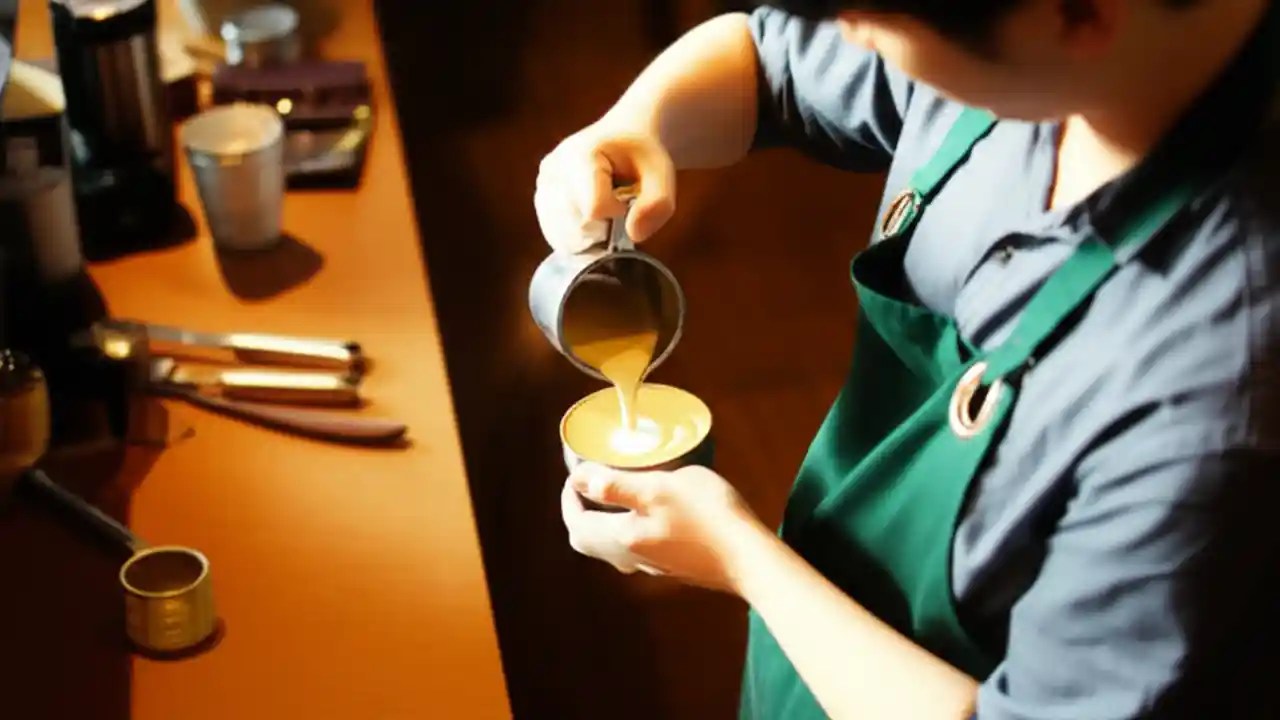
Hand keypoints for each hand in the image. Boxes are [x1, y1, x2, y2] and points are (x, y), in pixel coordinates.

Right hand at [534, 122, 676, 253]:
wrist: (622, 135)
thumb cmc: (641, 154)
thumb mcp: (662, 172)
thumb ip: (658, 204)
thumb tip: (635, 234)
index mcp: (580, 157)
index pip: (595, 210)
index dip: (618, 213)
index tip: (628, 196)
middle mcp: (553, 170)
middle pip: (577, 228)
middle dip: (604, 228)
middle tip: (617, 202)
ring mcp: (543, 186)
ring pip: (565, 238)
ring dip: (591, 235)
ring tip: (603, 207)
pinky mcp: (541, 199)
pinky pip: (558, 237)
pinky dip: (578, 237)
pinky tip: (591, 216)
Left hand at [560, 462, 769, 593]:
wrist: (750, 558)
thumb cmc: (706, 516)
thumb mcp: (658, 488)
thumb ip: (615, 485)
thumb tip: (578, 479)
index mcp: (622, 539)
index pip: (577, 524)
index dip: (569, 500)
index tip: (574, 478)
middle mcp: (632, 558)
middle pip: (590, 541)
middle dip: (582, 514)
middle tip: (589, 488)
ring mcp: (656, 566)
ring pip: (613, 548)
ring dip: (605, 523)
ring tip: (616, 497)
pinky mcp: (676, 567)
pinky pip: (638, 549)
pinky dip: (630, 529)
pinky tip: (651, 514)